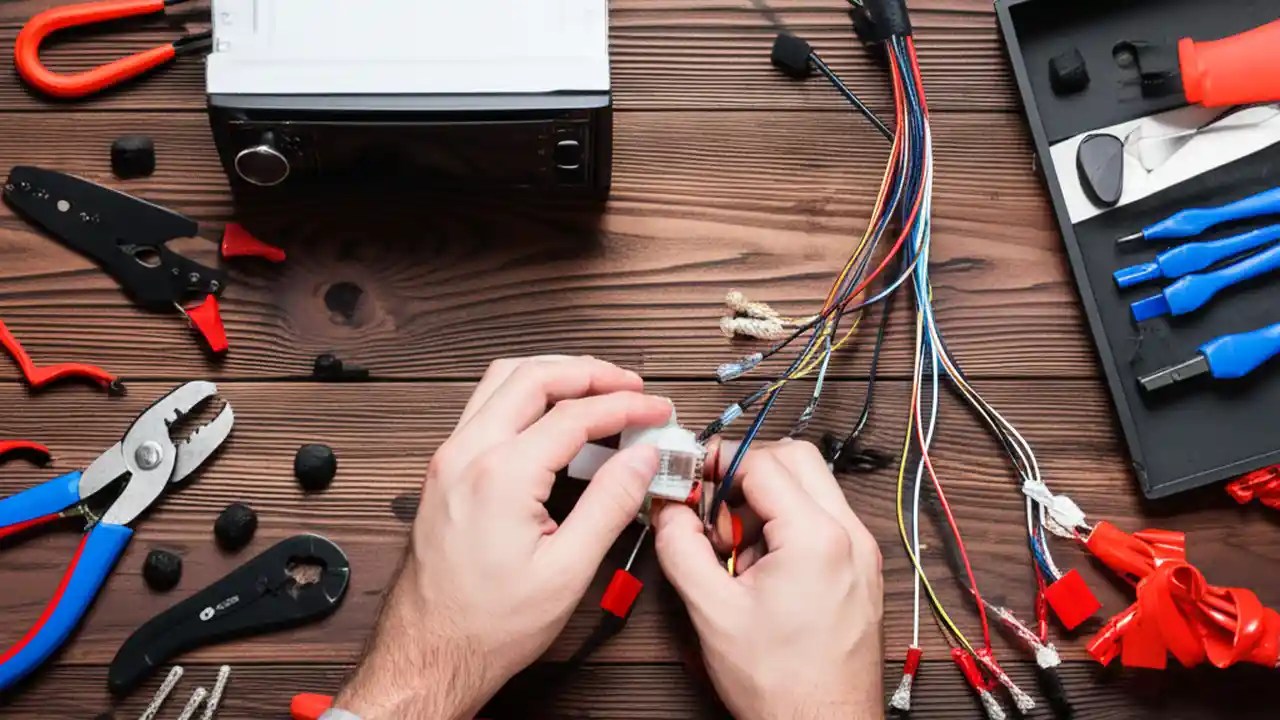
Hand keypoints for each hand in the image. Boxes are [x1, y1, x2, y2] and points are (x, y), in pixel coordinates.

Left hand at [336, 356, 671, 719]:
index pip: (574, 414)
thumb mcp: (566, 572)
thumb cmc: (487, 625)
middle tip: (631, 385)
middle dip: (589, 372)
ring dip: (554, 375)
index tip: (657, 410)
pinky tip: (554, 417)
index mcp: (499, 476)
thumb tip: (642, 460)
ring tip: (597, 389)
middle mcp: (466, 455)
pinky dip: (526, 396)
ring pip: (503, 382)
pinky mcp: (444, 471)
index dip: (626, 406)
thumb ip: (610, 505)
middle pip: (533, 377)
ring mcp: (449, 459)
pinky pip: (486, 407)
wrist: (429, 652)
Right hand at [654, 439, 883, 719]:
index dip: (718, 462)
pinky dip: (788, 527)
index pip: (762, 463)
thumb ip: (681, 548)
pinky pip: (823, 522)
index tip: (691, 476)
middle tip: (714, 510)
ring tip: (737, 551)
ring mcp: (861, 553)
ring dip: (767, 502)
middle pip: (797, 459)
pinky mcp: (860, 571)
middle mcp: (850, 536)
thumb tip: (668, 509)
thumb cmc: (783, 684)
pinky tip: (761, 569)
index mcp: (817, 538)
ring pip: (812, 488)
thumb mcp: (712, 611)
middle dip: (747, 473)